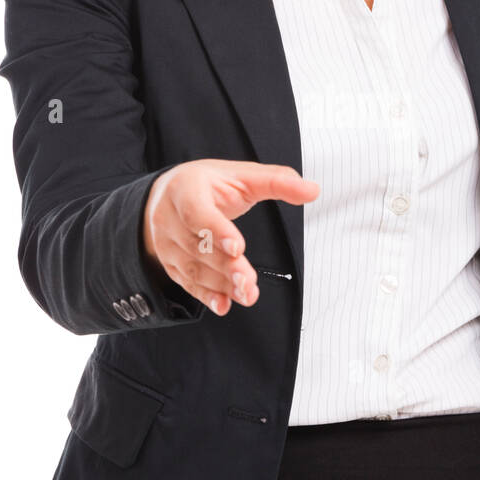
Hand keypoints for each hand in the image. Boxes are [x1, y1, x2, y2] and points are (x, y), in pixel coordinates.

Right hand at [143, 159, 319, 315]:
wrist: (168, 194)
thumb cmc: (210, 185)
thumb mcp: (241, 175)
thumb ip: (277, 181)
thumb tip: (313, 190)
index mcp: (186, 189)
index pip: (197, 212)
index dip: (216, 231)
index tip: (239, 248)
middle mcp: (170, 218)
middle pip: (197, 247)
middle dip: (225, 266)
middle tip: (248, 281)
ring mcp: (166, 243)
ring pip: (193, 268)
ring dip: (220, 284)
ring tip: (247, 294)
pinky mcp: (170, 263)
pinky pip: (186, 282)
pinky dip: (206, 295)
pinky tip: (224, 304)